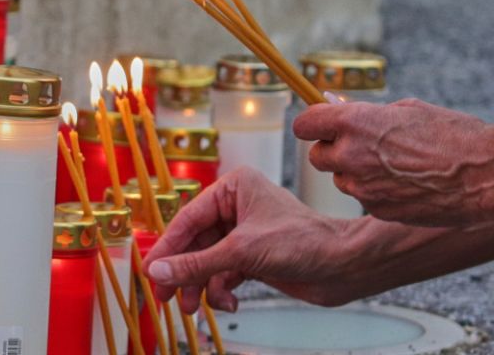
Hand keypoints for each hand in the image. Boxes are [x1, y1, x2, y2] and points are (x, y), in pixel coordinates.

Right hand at [144, 167, 368, 313]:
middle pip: (195, 243)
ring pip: (207, 261)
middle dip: (184, 272)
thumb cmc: (304, 242)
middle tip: (166, 297)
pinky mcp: (254, 256)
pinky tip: (229, 303)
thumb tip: (158, 271)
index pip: (188, 218)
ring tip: (195, 307)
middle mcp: (237, 206)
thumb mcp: (242, 252)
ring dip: (201, 285)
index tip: (150, 272)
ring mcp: (245, 233)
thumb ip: (196, 264)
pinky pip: (223, 273)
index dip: (168, 248)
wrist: (343, 265)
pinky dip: (222, 290)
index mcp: (234, 187)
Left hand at [295, 99, 493, 226]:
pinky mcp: (379, 212)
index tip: (322, 123)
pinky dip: (377, 191)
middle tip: (359, 143)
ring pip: (342, 180)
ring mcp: (364, 189)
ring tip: (393, 163)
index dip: (313, 123)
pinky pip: (366, 198)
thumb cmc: (452, 134)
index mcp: (356, 124)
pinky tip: (407, 182)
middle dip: (332, 150)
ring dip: (356, 172)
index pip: (305, 125)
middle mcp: (352, 157)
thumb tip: (337, 108)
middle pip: (317, 157)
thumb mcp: (407, 109)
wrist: (486, 175)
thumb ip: (367, 113)